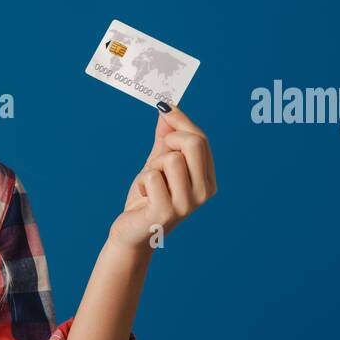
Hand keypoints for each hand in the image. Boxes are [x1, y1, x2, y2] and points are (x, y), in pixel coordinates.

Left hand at [108, 103, 216, 251]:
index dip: (180, 120)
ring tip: (149, 184)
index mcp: (208, 180)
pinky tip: (143, 197)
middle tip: (157, 158)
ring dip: (152, 167)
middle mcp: (204, 193)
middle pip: (193, 143)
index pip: (201, 139)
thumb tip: (167, 107)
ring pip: (170, 158)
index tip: (163, 106)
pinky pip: (151, 176)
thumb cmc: (146, 199)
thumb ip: (165, 138)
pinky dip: (141, 182)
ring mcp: (187, 204)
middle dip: (169, 141)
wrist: (131, 233)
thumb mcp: (157, 164)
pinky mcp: (166, 212)